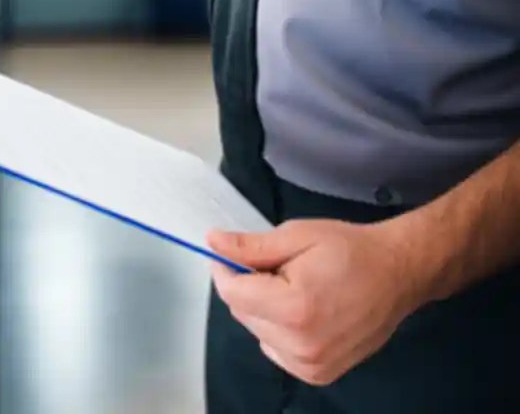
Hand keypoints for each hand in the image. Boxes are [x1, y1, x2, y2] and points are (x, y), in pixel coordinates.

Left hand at [208, 219, 430, 385]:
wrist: (399, 274)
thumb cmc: (350, 250)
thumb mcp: (297, 235)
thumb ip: (251, 246)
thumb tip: (212, 242)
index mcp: (294, 308)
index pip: (232, 292)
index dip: (225, 269)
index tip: (232, 253)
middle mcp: (300, 344)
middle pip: (242, 312)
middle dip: (248, 287)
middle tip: (277, 268)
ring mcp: (311, 364)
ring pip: (256, 331)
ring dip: (263, 310)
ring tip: (295, 289)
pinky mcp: (318, 374)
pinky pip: (275, 349)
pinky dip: (278, 331)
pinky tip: (303, 313)